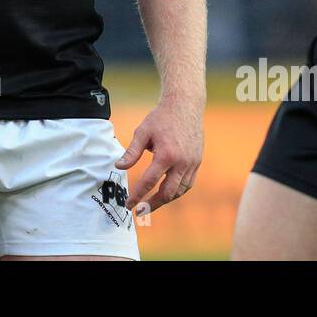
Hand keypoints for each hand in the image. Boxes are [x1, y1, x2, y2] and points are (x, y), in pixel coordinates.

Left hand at [117, 97, 203, 214]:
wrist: (185, 105)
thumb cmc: (161, 118)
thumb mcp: (142, 132)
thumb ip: (131, 152)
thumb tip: (119, 167)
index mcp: (166, 155)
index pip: (150, 182)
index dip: (138, 195)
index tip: (129, 204)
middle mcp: (182, 162)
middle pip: (168, 192)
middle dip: (153, 204)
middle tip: (140, 211)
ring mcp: (192, 163)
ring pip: (180, 190)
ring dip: (166, 199)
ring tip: (153, 203)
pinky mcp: (197, 161)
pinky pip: (188, 183)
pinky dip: (177, 191)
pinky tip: (167, 192)